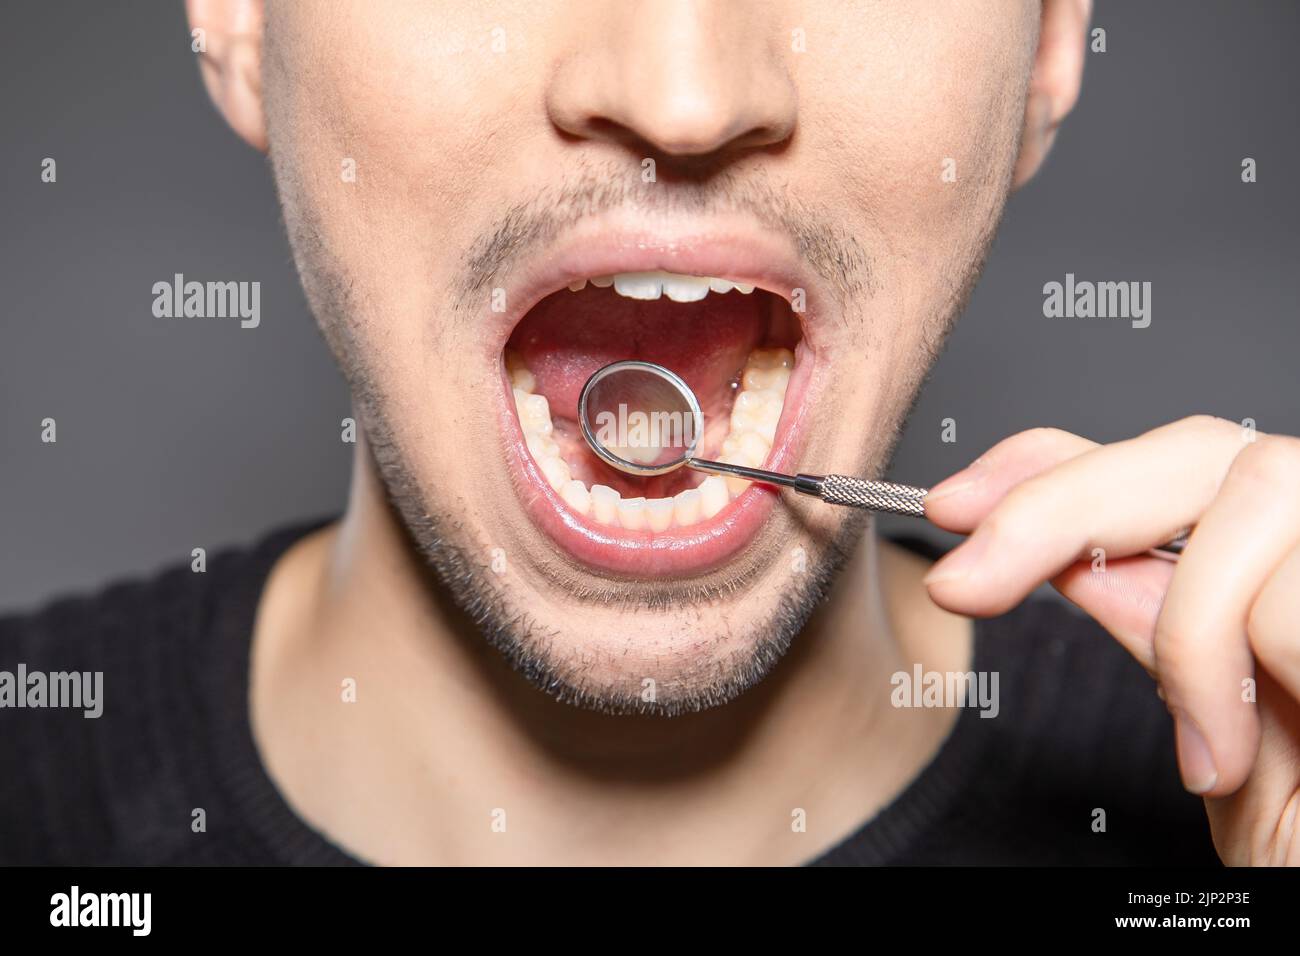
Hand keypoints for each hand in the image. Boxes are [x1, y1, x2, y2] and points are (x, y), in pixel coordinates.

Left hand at [922, 417, 1299, 865]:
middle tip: (966, 582)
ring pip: (1249, 502)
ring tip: (1203, 753)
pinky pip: (1278, 602)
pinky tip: (1233, 758)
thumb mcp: (1220, 737)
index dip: (1054, 464)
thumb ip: (1162, 628)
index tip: (954, 505)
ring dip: (1189, 632)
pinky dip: (1224, 680)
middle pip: (1200, 447)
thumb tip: (1075, 554)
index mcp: (1289, 566)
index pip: (1166, 460)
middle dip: (1058, 505)